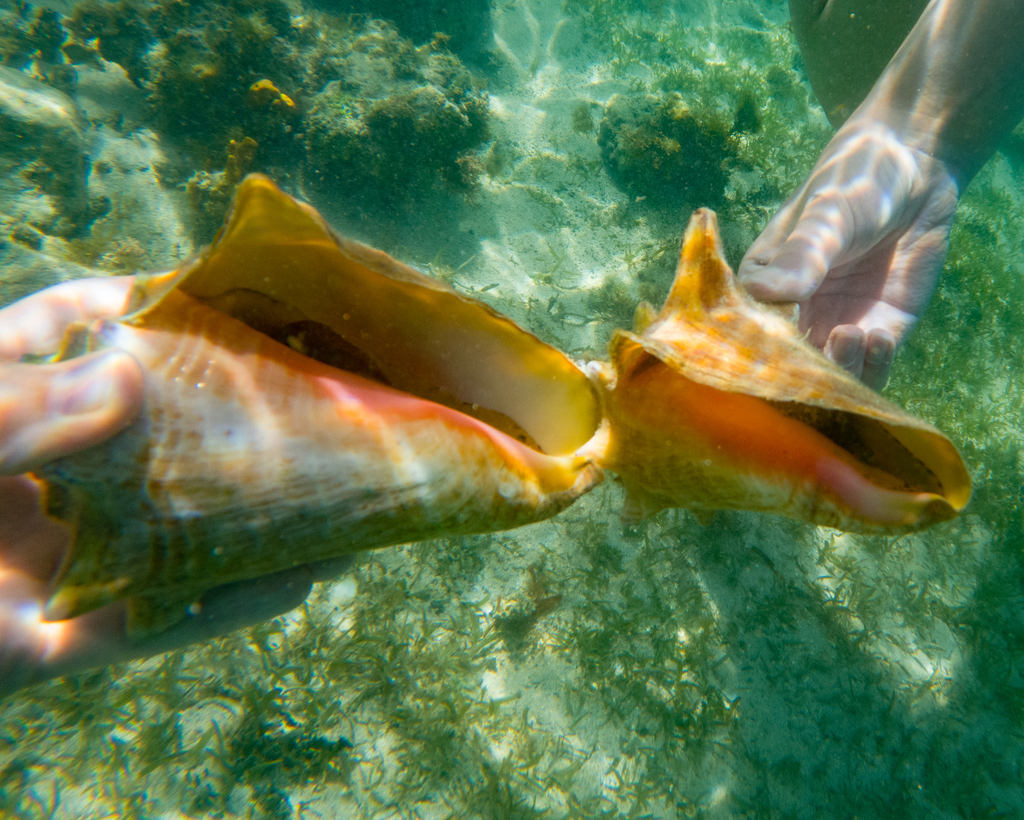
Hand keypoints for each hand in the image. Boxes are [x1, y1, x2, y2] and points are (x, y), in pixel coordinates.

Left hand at [0, 279, 343, 696]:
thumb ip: (19, 406)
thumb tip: (132, 369)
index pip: (50, 341)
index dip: (119, 307)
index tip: (190, 288)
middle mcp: (20, 485)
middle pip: (133, 435)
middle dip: (212, 408)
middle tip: (290, 376)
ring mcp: (47, 565)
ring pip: (167, 529)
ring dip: (246, 509)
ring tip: (327, 475)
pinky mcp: (63, 642)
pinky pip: (164, 621)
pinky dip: (235, 601)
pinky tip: (303, 574)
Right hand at [738, 121, 958, 388]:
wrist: (918, 167)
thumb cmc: (855, 181)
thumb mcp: (825, 214)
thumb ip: (801, 255)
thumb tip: (765, 292)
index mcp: (763, 289)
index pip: (750, 333)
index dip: (758, 353)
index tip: (772, 355)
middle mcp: (796, 316)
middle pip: (788, 366)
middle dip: (800, 374)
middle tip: (816, 357)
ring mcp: (837, 325)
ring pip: (829, 376)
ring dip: (838, 371)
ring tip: (851, 334)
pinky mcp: (881, 329)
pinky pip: (871, 368)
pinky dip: (873, 366)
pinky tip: (879, 337)